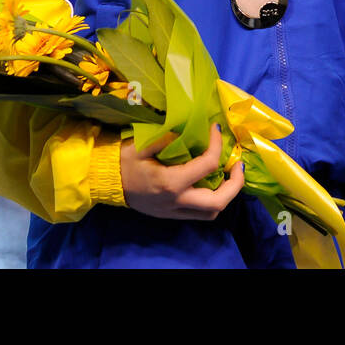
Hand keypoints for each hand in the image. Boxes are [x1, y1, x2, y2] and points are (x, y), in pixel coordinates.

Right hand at [120, 124, 244, 219]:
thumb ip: (170, 138)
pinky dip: (212, 200)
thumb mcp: (144, 144)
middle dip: (236, 183)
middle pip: (218, 201)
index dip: (217, 144)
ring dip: (226, 195)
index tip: (216, 129)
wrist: (106, 182)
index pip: (207, 164)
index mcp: (171, 182)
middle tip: (237, 164)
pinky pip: (200, 213)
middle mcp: (177, 201)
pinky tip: (212, 183)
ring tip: (228, 175)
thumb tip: (193, 130)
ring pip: (211, 212)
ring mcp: (174, 211)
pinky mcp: (171, 215)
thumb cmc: (124, 161)